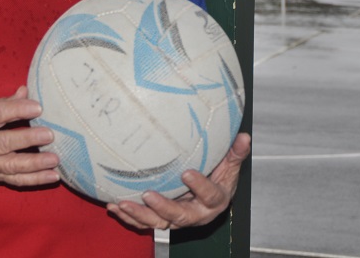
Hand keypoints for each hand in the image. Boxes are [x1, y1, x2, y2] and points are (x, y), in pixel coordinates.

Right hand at [0, 86, 60, 188]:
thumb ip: (3, 102)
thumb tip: (26, 91)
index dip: (17, 110)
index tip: (39, 107)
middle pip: (3, 143)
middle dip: (27, 140)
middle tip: (49, 135)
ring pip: (11, 166)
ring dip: (35, 164)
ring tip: (54, 159)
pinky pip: (15, 180)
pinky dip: (34, 179)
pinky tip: (52, 176)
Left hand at [106, 132, 250, 229]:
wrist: (212, 197)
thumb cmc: (220, 176)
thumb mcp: (230, 166)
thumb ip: (235, 153)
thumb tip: (245, 136)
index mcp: (216, 201)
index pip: (209, 195)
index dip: (199, 186)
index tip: (187, 174)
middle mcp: (197, 214)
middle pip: (180, 216)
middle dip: (163, 207)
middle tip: (148, 194)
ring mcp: (178, 219)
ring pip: (158, 222)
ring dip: (139, 215)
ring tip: (123, 204)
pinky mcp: (163, 220)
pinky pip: (145, 222)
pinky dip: (129, 217)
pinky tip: (114, 206)